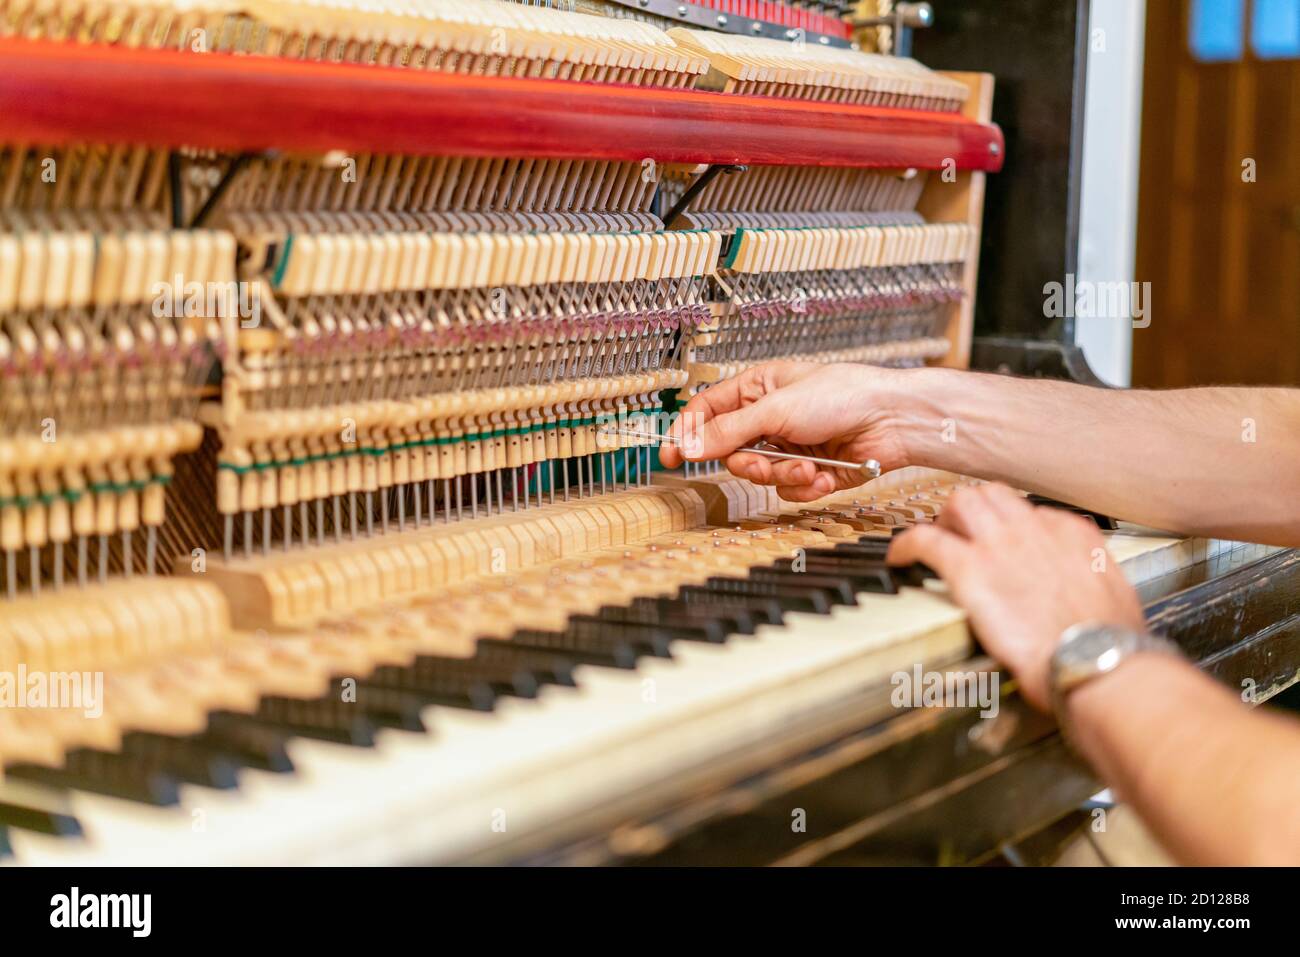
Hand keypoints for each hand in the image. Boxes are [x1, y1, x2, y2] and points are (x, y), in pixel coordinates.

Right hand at [661, 361, 910, 500]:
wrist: (893, 420)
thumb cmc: (843, 395)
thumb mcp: (776, 409)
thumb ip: (728, 431)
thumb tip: (688, 445)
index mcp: (757, 389)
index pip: (707, 412)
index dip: (686, 434)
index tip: (671, 457)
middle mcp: (771, 417)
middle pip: (732, 451)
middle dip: (748, 463)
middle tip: (760, 463)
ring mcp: (790, 445)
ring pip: (761, 474)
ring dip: (783, 475)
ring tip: (808, 467)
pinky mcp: (811, 470)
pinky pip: (789, 489)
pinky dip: (805, 486)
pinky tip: (824, 475)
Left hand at [887, 483, 1146, 710]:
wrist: (1097, 660)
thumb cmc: (1109, 642)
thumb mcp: (1114, 595)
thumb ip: (1092, 578)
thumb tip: (1083, 587)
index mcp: (1072, 534)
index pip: (1030, 512)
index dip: (1009, 527)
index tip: (1000, 544)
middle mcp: (1034, 529)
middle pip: (992, 496)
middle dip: (974, 512)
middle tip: (962, 536)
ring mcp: (1000, 545)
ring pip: (960, 502)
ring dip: (944, 519)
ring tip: (937, 541)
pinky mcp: (970, 568)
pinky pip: (925, 539)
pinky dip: (906, 544)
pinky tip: (900, 557)